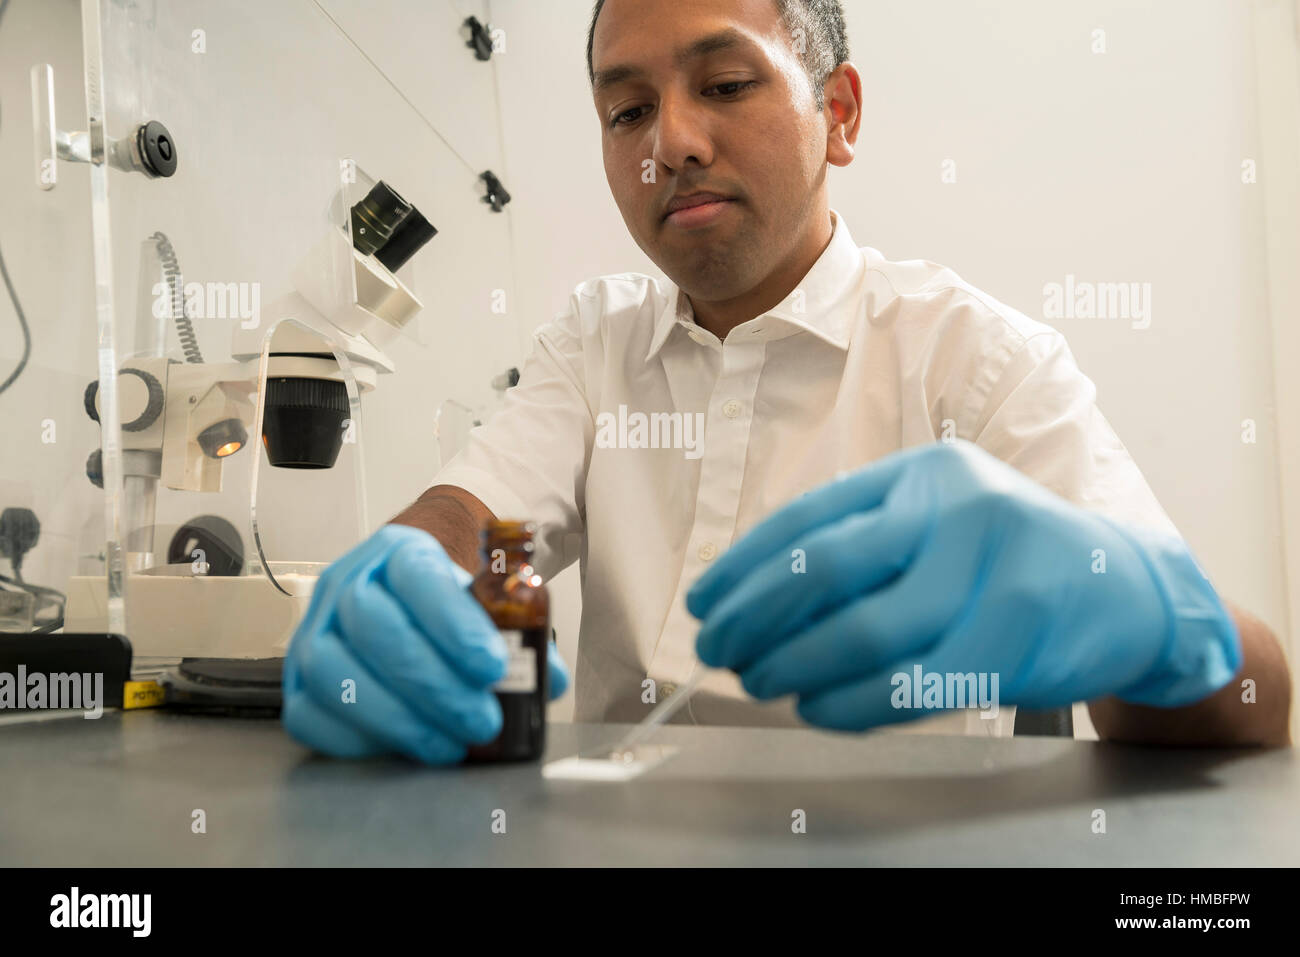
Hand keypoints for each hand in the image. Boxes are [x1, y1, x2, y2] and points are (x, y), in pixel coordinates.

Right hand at [281, 523, 569, 763]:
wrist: (403, 598)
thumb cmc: (445, 607)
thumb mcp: (485, 605)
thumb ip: (521, 638)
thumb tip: (548, 679)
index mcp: (400, 552)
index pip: (418, 576)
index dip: (454, 624)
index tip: (493, 666)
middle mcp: (348, 583)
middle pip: (372, 625)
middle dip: (431, 682)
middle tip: (480, 719)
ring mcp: (314, 631)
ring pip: (333, 672)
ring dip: (397, 717)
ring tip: (449, 744)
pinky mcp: (296, 682)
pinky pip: (308, 714)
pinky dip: (357, 738)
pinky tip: (402, 746)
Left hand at [686, 440, 1238, 730]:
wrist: (1125, 588)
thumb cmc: (1004, 560)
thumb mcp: (934, 528)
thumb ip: (858, 551)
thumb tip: (749, 605)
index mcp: (921, 474)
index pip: (808, 518)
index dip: (742, 568)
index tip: (703, 606)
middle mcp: (957, 506)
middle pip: (826, 567)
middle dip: (753, 619)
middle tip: (716, 653)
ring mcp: (995, 567)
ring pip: (866, 630)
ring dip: (795, 667)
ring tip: (760, 683)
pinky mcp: (1022, 633)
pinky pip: (914, 682)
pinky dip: (852, 704)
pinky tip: (819, 710)